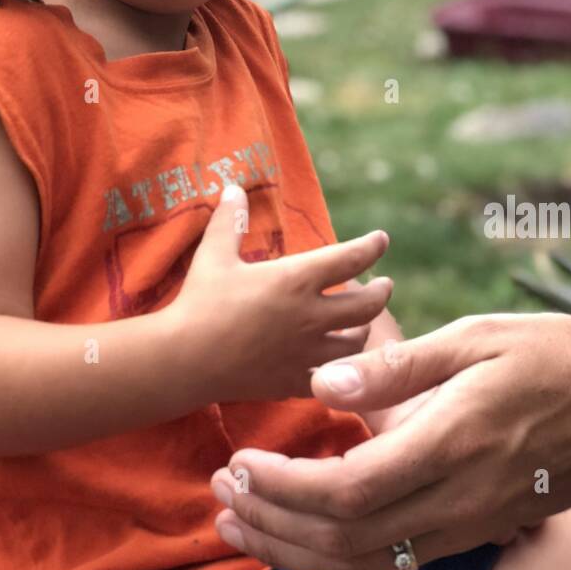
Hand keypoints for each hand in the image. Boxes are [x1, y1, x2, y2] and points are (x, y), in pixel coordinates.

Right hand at [173, 185, 393, 402]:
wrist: (185, 360)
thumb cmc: (201, 302)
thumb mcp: (214, 254)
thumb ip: (229, 221)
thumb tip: (233, 188)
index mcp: (296, 279)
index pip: (350, 258)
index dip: (372, 246)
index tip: (381, 240)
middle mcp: (311, 316)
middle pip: (367, 305)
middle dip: (382, 292)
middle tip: (385, 284)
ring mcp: (306, 353)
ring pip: (356, 343)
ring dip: (363, 330)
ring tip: (361, 323)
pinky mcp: (295, 381)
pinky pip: (332, 376)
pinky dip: (341, 369)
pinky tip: (337, 364)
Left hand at [210, 313, 570, 569]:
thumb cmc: (553, 359)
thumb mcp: (477, 338)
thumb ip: (398, 365)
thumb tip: (323, 383)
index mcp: (452, 443)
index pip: (350, 489)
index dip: (285, 486)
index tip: (240, 463)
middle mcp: (456, 498)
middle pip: (345, 538)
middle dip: (272, 522)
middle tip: (221, 492)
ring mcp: (465, 523)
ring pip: (364, 561)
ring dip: (293, 546)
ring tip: (239, 521)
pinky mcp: (471, 529)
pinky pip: (392, 558)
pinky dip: (334, 553)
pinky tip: (300, 531)